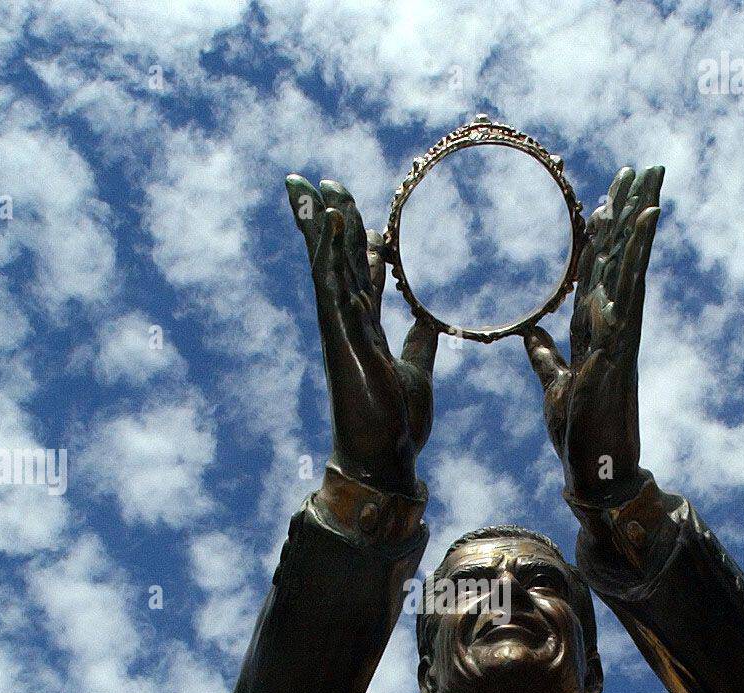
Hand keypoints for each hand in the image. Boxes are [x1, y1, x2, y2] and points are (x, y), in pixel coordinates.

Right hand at [286, 175, 437, 494]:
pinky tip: (337, 227)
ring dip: (323, 230)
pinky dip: (338, 258)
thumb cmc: (396, 424)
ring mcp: (344, 334)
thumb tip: (429, 316)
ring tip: (318, 190)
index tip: (343, 205)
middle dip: (324, 221)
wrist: (386, 460)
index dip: (350, 238)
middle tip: (314, 181)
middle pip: (333, 262)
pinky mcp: (350, 344)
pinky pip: (341, 292)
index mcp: (364, 330)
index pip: (355, 273)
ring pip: (330, 270)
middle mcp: (347, 326)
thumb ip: (420, 340)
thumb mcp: (417, 370)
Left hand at [523, 166, 662, 503]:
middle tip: (648, 167)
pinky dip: (614, 300)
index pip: (603, 268)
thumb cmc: (578, 429)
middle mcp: (614, 332)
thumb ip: (545, 355)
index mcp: (598, 331)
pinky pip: (611, 330)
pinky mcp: (607, 372)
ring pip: (627, 286)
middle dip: (634, 215)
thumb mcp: (554, 383)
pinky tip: (617, 272)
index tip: (612, 190)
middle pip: (624, 262)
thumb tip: (531, 334)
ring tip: (647, 202)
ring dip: (636, 245)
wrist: (594, 473)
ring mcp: (615, 350)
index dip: (608, 231)